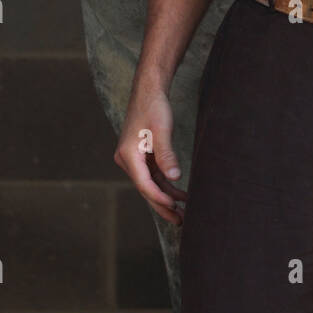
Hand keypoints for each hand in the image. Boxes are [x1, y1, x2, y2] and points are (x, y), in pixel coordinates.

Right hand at [113, 85, 187, 225]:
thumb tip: (174, 179)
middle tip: (180, 221)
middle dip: (163, 205)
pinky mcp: (143, 157)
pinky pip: (154, 176)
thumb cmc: (154, 107)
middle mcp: (128, 160)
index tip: (175, 207)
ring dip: (166, 197)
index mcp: (128, 155)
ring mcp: (135, 160)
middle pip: (146, 189)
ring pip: (151, 185)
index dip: (159, 197)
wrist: (149, 90)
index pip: (144, 183)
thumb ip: (166, 155)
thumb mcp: (162, 130)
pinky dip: (166, 186)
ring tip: (184, 213)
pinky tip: (180, 195)